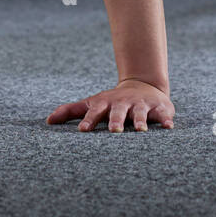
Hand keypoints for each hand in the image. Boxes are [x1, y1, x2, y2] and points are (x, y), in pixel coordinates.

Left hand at [46, 78, 174, 131]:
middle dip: (116, 120)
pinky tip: (168, 127)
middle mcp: (123, 104)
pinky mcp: (159, 109)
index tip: (82, 130)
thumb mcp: (92, 103)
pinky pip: (162, 115)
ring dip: (140, 121)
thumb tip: (47, 121)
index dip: (89, 120)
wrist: (142, 86)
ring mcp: (141, 106)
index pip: (95, 112)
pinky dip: (166, 120)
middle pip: (118, 112)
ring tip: (141, 130)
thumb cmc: (111, 102)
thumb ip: (70, 111)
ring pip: (140, 114)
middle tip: (114, 130)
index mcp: (106, 105)